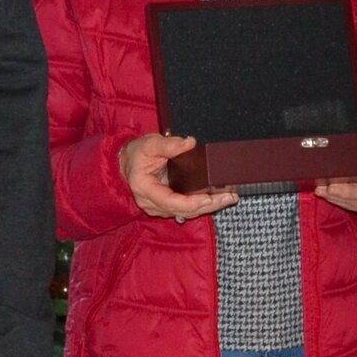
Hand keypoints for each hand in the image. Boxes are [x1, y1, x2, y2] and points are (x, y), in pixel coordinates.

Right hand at [120, 132, 238, 220]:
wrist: (127, 163)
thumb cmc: (137, 154)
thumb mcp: (150, 144)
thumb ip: (169, 144)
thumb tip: (189, 143)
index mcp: (145, 188)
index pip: (170, 201)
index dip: (190, 203)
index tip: (208, 198)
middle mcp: (151, 203)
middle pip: (183, 211)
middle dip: (208, 205)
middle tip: (229, 197)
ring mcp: (159, 207)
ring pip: (187, 213)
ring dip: (209, 206)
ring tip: (229, 197)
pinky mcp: (167, 207)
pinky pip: (186, 210)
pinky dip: (202, 205)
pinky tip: (218, 198)